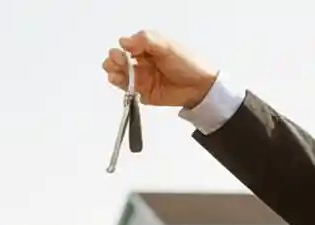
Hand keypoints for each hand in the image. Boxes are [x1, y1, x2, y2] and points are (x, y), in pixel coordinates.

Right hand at [102, 30, 217, 108]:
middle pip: (117, 59)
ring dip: (113, 71)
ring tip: (117, 72)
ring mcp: (142, 78)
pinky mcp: (144, 93)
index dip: (123, 48)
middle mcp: (142, 62)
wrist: (201, 87)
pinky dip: (121, 85)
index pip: (126, 45)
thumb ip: (146, 40)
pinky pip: (127, 90)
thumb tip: (124, 41)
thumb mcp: (168, 46)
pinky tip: (121, 81)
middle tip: (120, 61)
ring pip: (118, 73)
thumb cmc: (188, 63)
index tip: (128, 51)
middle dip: (114, 59)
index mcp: (147, 48)